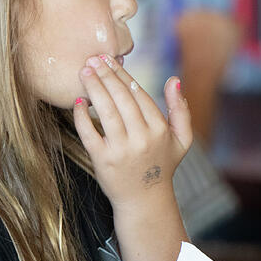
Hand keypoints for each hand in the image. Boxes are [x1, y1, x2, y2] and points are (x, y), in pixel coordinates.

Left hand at [72, 55, 191, 211]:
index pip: (139, 94)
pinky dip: (82, 117)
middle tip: (92, 59)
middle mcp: (141, 138)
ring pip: (106, 112)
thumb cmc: (162, 166)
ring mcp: (121, 150)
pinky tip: (78, 102)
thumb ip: (181, 109)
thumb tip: (175, 79)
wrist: (145, 201)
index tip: (110, 59)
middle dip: (106, 75)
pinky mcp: (102, 160)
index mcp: (159, 130)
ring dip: (94, 88)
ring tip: (84, 72)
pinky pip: (90, 133)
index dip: (123, 75)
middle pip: (121, 99)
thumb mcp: (182, 140)